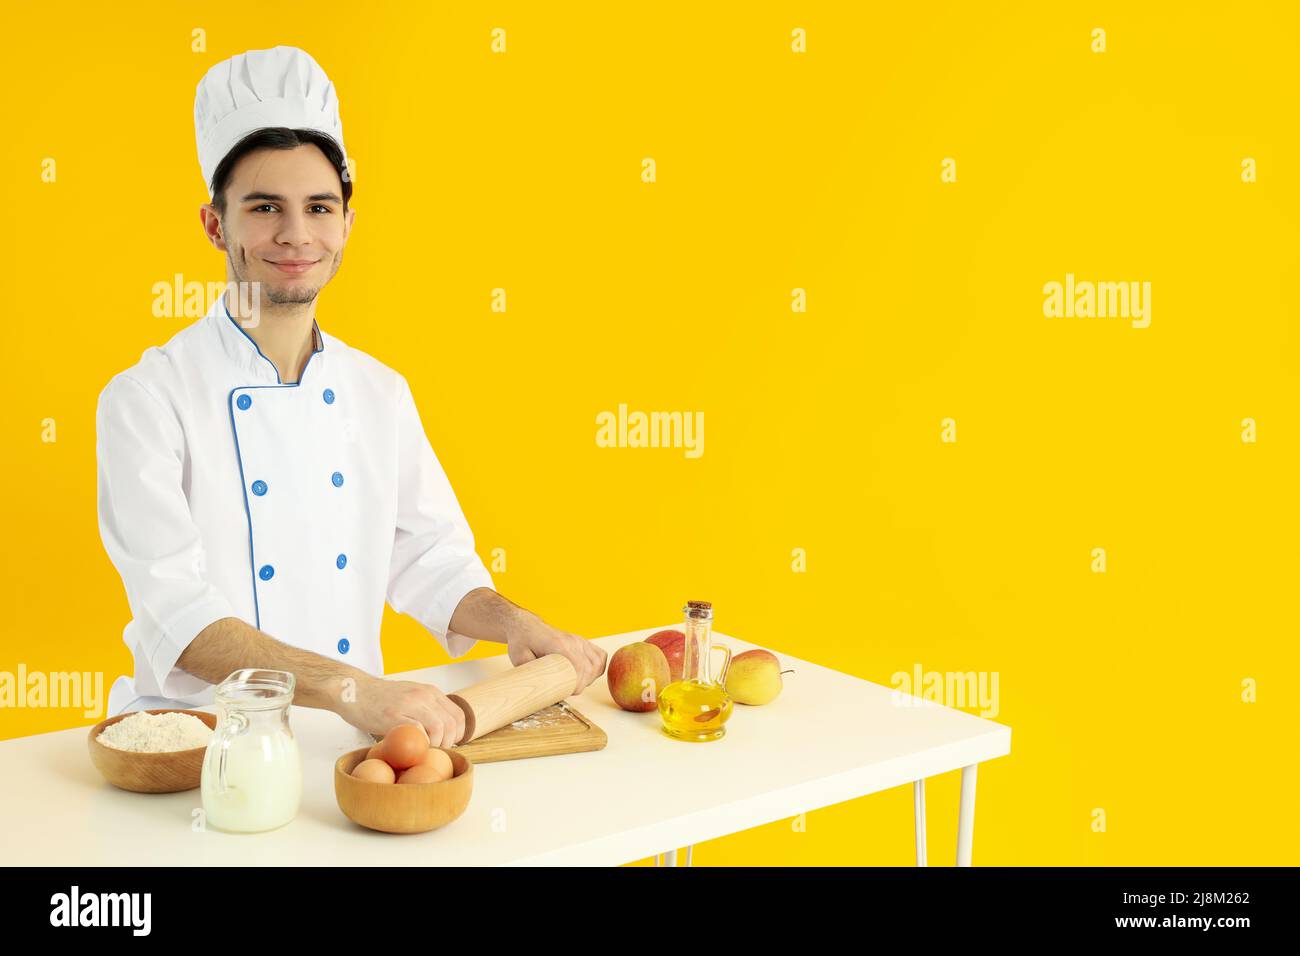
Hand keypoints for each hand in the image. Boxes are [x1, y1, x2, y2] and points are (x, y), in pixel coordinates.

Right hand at [335, 674, 466, 748]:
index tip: (449, 744)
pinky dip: (418, 743)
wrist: (353, 691)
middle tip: (435, 751)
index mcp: (430, 692)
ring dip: (435, 745)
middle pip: (452, 723)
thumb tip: (441, 733)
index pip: (459, 714)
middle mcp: (423, 695)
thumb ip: (426, 709)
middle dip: (449, 743)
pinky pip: (417, 731)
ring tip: (422, 750)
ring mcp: (409, 704)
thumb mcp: (410, 696)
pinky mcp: (393, 715)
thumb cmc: (379, 699)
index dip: (459, 733)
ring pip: (439, 727)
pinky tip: (409, 747)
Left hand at [508, 617, 606, 695]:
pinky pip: (599, 655)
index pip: (580, 666)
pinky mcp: (581, 641)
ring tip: (578, 682)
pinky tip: (589, 673)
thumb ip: (531, 673)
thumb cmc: (522, 642)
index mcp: (559, 645)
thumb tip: (539, 690)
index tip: (571, 691)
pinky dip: (598, 666)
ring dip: (592, 676)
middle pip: (591, 666)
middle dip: (584, 683)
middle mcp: (573, 641)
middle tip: (571, 689)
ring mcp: (579, 640)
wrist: (526, 626)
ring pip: (598, 661)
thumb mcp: (520, 658)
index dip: (580, 683)